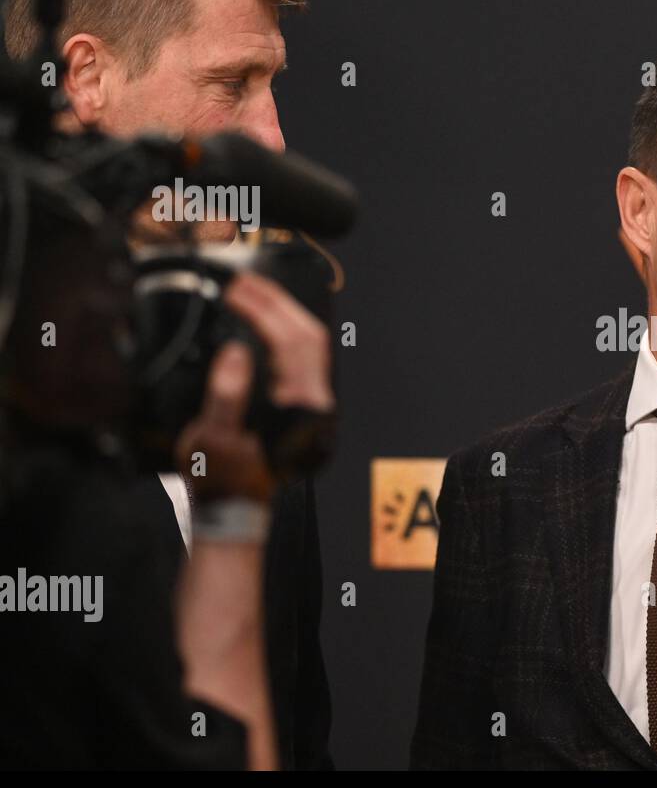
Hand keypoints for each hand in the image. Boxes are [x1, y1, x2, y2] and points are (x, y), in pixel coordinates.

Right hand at [174, 271, 332, 501]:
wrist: (233, 505)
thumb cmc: (221, 478)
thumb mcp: (212, 438)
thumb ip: (226, 395)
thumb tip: (235, 352)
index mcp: (296, 411)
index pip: (290, 345)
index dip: (265, 312)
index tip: (237, 292)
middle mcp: (313, 404)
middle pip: (308, 337)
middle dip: (278, 303)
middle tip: (244, 282)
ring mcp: (312, 402)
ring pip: (312, 344)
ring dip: (286, 312)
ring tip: (254, 291)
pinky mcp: (303, 402)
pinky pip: (306, 355)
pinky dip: (289, 330)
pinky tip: (269, 319)